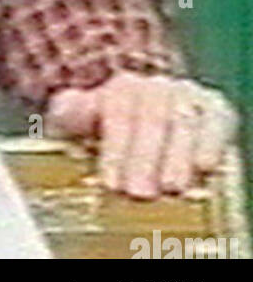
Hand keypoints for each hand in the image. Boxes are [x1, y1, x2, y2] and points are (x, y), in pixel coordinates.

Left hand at [46, 73, 237, 198]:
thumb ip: (71, 112)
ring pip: (182, 120)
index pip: (118, 113)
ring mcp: (187, 97)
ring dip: (177, 155)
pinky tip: (203, 165)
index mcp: (121, 88)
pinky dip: (211, 141)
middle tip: (139, 193)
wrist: (149, 112)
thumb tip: (65, 108)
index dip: (116, 149)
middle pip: (151, 118)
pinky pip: (216, 121)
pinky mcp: (215, 111)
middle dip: (144, 157)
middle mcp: (155, 88)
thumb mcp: (83, 118)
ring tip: (172, 187)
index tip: (112, 182)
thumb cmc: (111, 124)